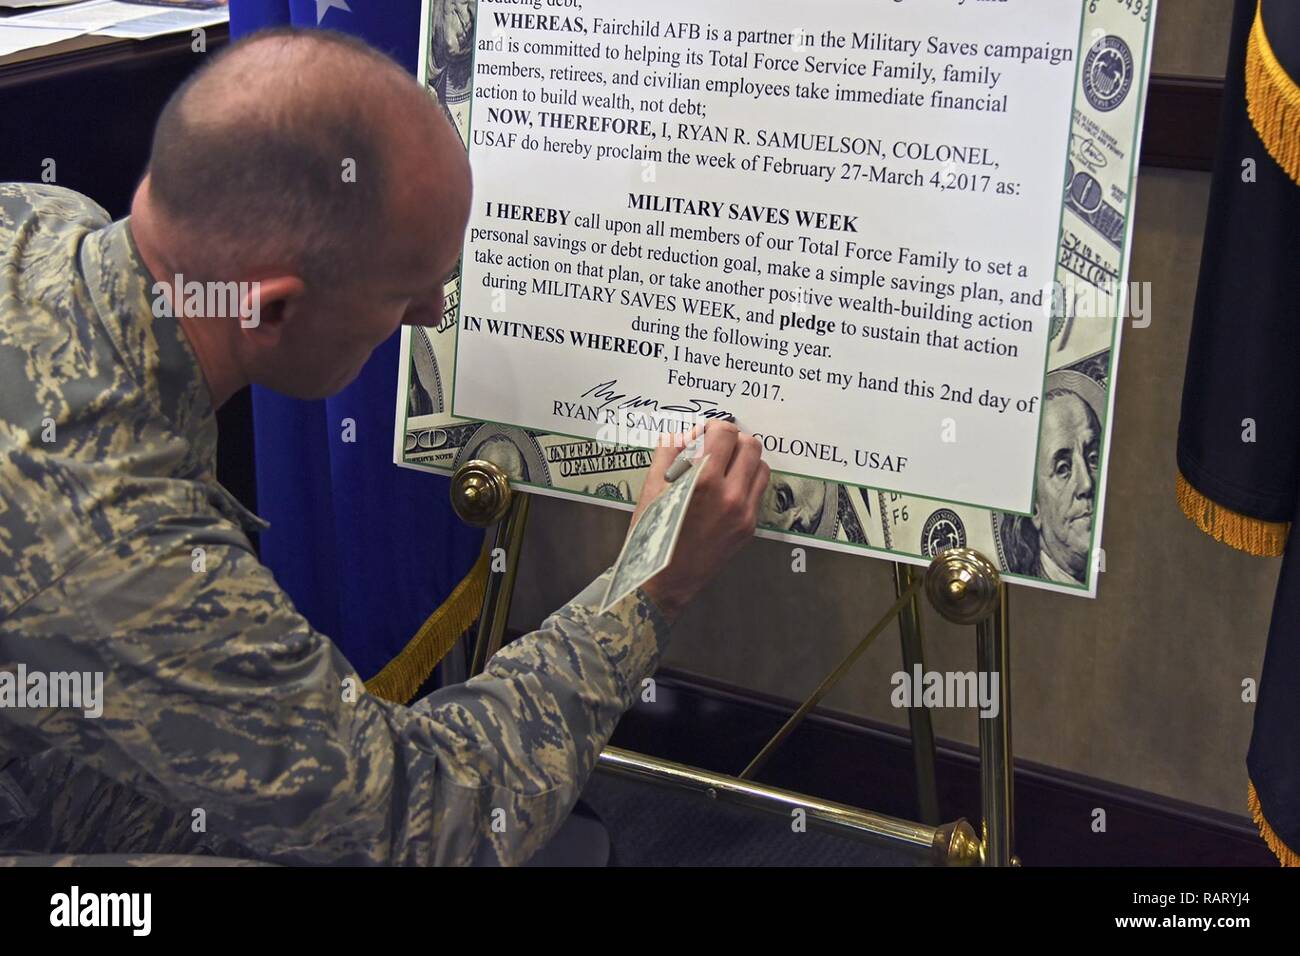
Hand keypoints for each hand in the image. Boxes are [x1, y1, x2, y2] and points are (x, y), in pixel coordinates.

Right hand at [629, 422, 768, 621]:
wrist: (663, 580)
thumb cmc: (651, 535)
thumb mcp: (651, 488)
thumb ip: (670, 452)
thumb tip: (687, 434)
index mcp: (703, 481)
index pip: (725, 433)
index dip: (714, 427)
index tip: (704, 434)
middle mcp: (730, 496)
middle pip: (751, 445)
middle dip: (733, 440)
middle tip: (716, 448)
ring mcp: (743, 514)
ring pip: (761, 467)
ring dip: (745, 460)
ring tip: (724, 467)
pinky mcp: (749, 528)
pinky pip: (758, 492)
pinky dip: (746, 482)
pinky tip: (727, 489)